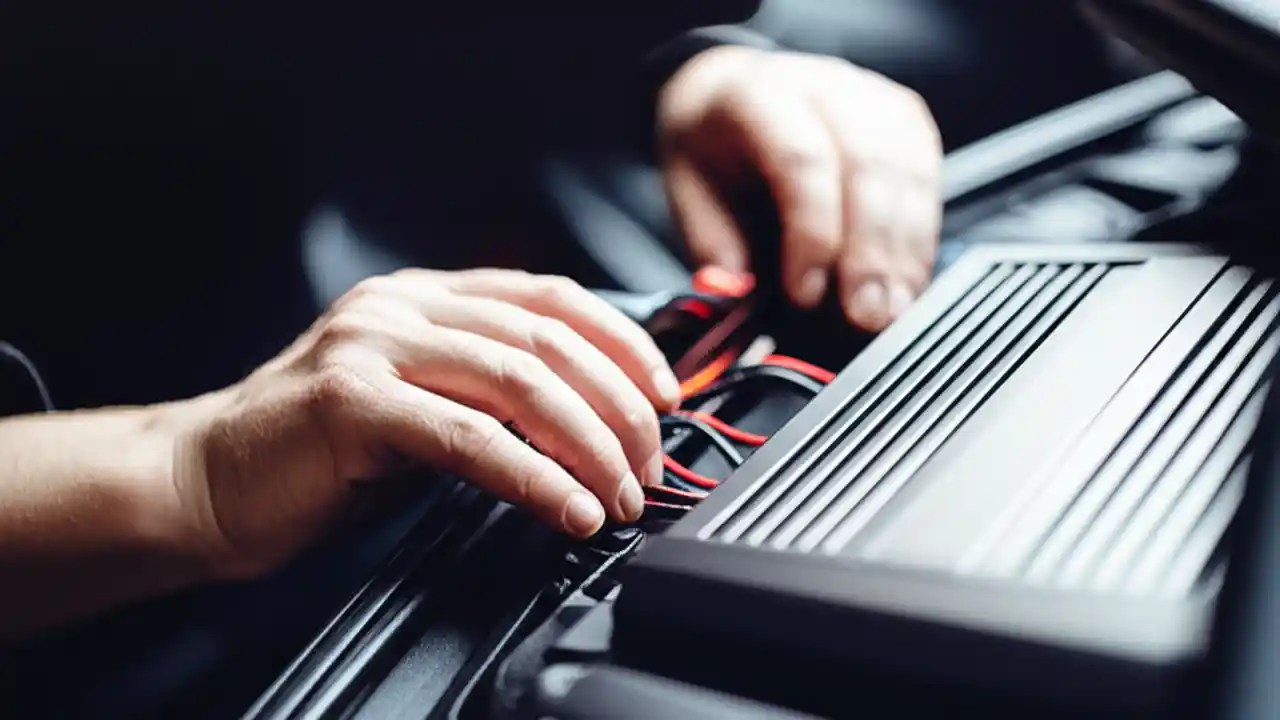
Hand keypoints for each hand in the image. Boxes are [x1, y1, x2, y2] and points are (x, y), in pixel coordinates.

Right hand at [172, 270, 679, 578]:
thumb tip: (595, 417)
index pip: (553, 298)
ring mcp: (373, 342)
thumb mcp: (421, 399)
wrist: (206, 480)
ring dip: (587, 444)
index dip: (625, 342)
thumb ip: (489, 390)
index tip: (667, 396)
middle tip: (650, 467)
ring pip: (518, 380)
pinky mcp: (349, 400)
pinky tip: (568, 508)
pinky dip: (532, 475)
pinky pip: (466, 435)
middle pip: (548, 339)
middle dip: (618, 407)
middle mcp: (405, 303)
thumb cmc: (321, 452)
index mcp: (429, 295)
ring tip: (620, 496)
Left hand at [657, 46, 941, 330]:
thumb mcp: (688, 194)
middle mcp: (823, 85)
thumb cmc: (713, 149)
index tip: (806, 295)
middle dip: (869, 253)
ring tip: (890, 310)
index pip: (801, 160)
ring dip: (903, 253)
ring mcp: (874, 98)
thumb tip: (742, 294)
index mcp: (757, 95)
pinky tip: (906, 282)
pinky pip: (928, 180)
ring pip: (906, 174)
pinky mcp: (908, 120)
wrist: (734, 95)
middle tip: (865, 316)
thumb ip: (714, 245)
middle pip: (866, 166)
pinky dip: (920, 239)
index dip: (812, 232)